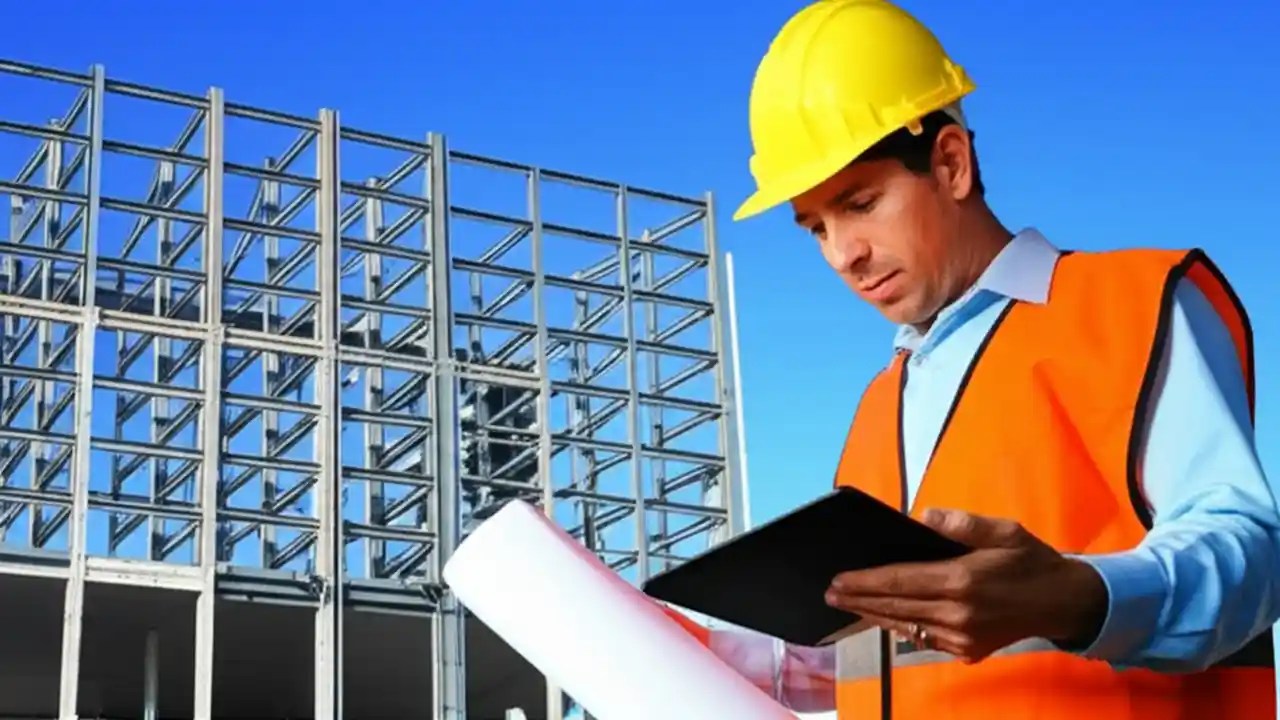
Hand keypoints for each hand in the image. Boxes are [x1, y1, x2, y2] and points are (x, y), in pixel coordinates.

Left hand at [824, 508, 1107, 662]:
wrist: (1063, 602)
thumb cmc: (1030, 561)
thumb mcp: (1004, 530)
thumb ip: (963, 523)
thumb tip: (925, 516)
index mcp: (962, 581)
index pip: (900, 582)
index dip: (866, 581)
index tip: (838, 580)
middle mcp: (958, 614)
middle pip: (896, 606)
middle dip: (859, 599)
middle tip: (830, 593)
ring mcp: (962, 637)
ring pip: (905, 626)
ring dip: (874, 615)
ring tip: (847, 604)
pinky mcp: (968, 650)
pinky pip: (924, 638)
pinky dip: (900, 627)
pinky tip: (884, 617)